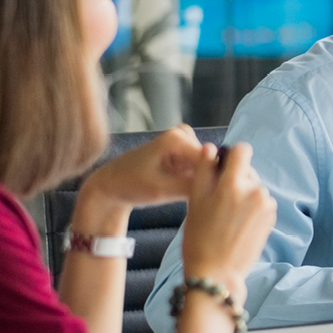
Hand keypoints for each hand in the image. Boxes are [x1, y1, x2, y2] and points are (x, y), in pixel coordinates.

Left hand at [74, 125, 219, 232]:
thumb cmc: (131, 186)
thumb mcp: (163, 190)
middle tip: (191, 197)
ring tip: (183, 193)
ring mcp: (182, 142)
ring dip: (198, 180)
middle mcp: (181, 134)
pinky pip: (198, 167)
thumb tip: (221, 183)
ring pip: (205, 166)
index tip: (208, 198)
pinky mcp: (180, 151)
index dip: (211, 180)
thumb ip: (193, 185)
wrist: (110, 185)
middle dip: (204, 179)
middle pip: (208, 161)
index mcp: (176, 138)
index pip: (209, 159)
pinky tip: (181, 190)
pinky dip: (193, 179)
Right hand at [176, 141, 276, 296]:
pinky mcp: (272, 217)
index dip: (231, 155)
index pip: (242, 150)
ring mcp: (266, 204)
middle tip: (218, 202)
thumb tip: (210, 147)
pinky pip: (261, 202)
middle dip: (234, 179)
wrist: (217, 272)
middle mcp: (255, 190)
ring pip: (254, 187)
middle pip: (247, 170)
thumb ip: (204, 170)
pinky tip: (238, 224)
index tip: (223, 166)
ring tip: (227, 217)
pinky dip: (251, 207)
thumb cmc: (200, 237)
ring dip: (243, 194)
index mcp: (233, 184)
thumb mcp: (195, 201)